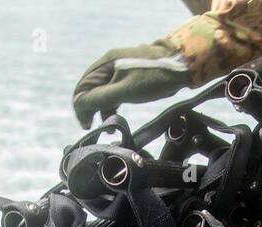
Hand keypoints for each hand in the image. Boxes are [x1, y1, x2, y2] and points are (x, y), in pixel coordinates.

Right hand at [72, 40, 189, 127]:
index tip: (87, 125)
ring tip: (107, 127)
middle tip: (92, 128)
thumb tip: (80, 106)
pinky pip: (114, 92)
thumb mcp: (125, 90)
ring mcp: (120, 70)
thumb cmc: (154, 77)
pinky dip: (112, 105)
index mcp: (105, 64)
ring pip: (103, 92)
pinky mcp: (130, 77)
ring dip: (101, 109)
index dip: (81, 107)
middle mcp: (110, 65)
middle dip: (89, 109)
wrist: (181, 65)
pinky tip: (115, 117)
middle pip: (90, 89)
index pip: (83, 87)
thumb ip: (101, 98)